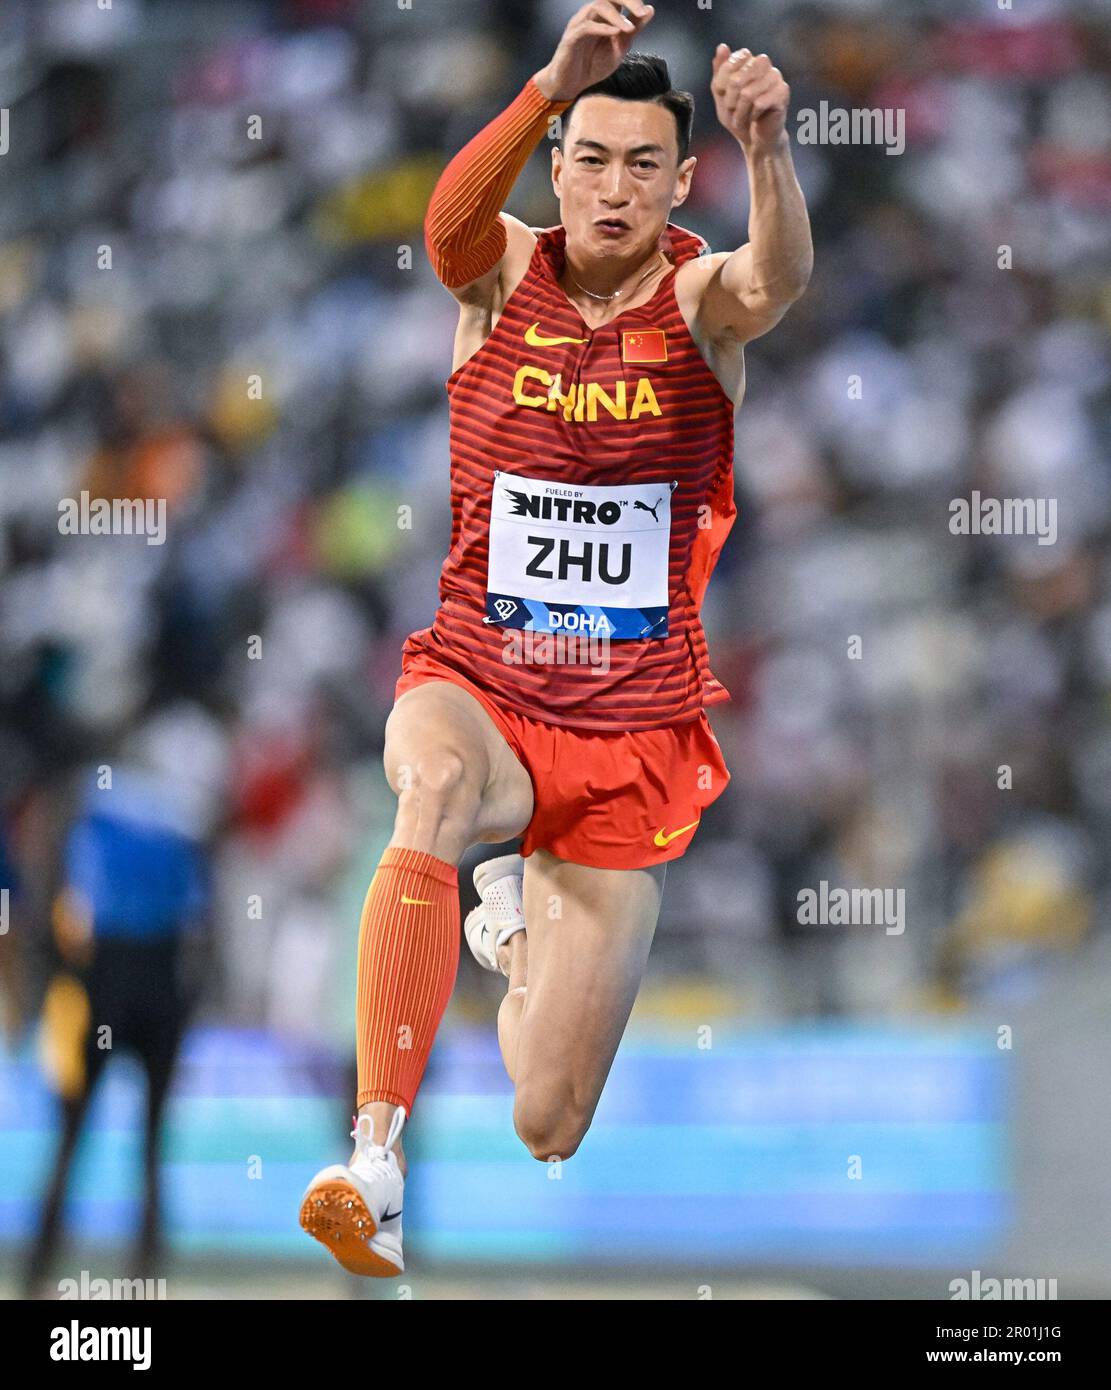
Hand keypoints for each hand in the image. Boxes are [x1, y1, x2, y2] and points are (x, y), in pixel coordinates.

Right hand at [534, 2, 654, 102]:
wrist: (571, 85)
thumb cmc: (593, 64)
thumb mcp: (619, 47)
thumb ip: (633, 29)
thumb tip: (650, 10)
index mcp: (604, 15)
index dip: (633, 1)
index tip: (646, 13)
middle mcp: (591, 15)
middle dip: (627, 0)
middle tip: (640, 12)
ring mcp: (580, 24)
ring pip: (597, 6)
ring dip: (616, 16)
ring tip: (628, 29)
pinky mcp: (571, 38)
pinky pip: (586, 27)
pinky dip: (602, 28)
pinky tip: (615, 34)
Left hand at [711, 45, 789, 151]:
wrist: (754, 138)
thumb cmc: (738, 115)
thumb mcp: (721, 94)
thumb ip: (719, 71)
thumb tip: (722, 46)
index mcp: (748, 59)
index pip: (732, 62)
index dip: (722, 83)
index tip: (723, 96)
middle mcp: (763, 63)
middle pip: (738, 79)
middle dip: (730, 100)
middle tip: (733, 110)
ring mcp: (775, 76)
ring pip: (748, 94)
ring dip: (740, 112)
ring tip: (743, 117)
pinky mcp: (783, 92)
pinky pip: (759, 103)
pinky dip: (752, 116)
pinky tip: (755, 118)